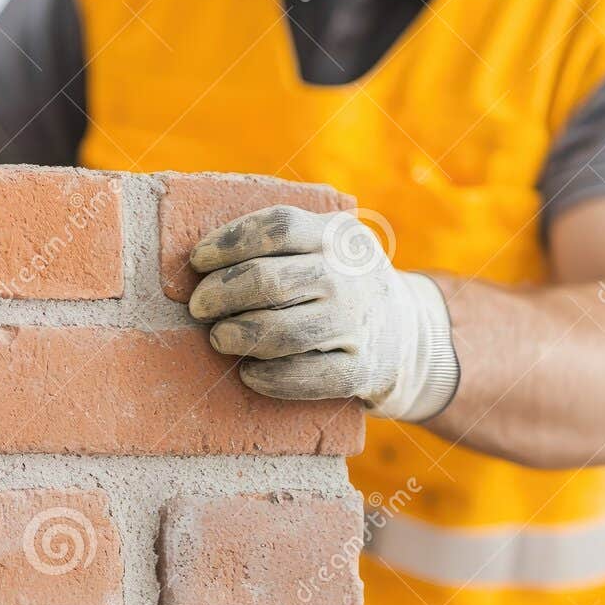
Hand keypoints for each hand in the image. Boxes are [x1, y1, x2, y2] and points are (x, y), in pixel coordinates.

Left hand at [188, 205, 459, 421]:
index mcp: (337, 234)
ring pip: (282, 331)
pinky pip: (303, 377)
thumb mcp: (326, 247)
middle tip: (199, 307)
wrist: (407, 333)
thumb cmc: (340, 285)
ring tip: (219, 338)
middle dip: (221, 295)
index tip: (197, 262)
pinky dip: (267, 377)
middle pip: (269, 281)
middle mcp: (350, 275)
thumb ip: (280, 246)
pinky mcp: (360, 369)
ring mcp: (357, 323)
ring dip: (239, 335)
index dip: (227, 243)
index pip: (276, 227)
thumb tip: (200, 263)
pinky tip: (248, 372)